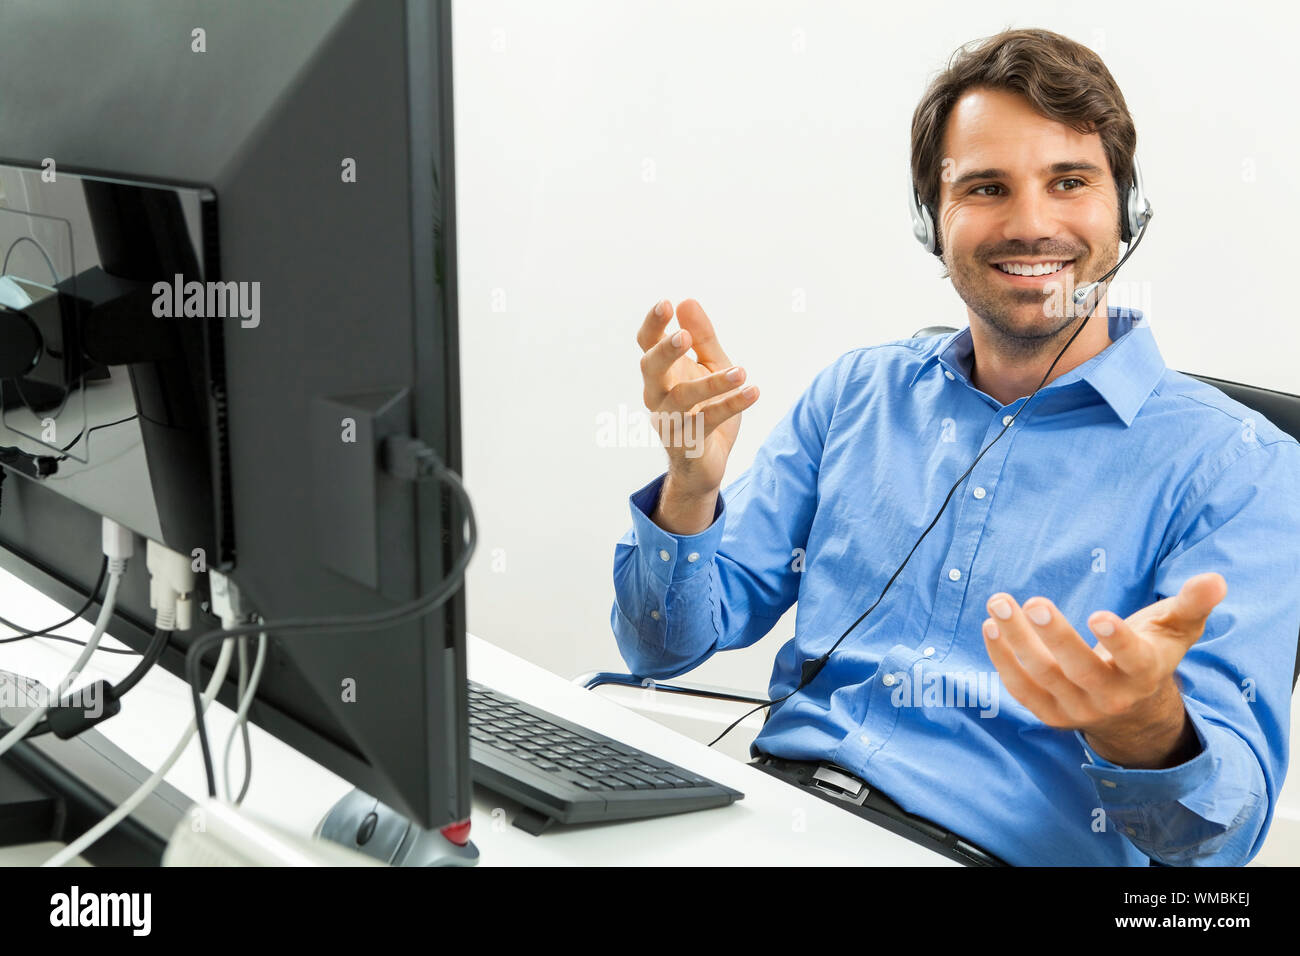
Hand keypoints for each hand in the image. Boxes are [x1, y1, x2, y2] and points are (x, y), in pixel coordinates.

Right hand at [636, 298, 758, 497]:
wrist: (707, 461)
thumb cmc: (705, 407)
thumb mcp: (709, 367)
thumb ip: (702, 338)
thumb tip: (687, 301)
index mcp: (661, 373)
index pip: (648, 344)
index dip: (654, 325)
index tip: (666, 304)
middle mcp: (657, 395)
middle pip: (650, 369)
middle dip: (665, 352)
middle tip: (684, 336)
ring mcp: (669, 421)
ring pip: (682, 398)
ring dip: (712, 383)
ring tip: (740, 371)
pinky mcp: (688, 442)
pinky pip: (708, 421)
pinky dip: (732, 405)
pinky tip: (753, 391)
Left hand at [980, 572, 1227, 766]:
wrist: (1133, 709)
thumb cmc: (1152, 653)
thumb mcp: (1177, 629)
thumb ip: (1192, 604)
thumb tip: (1215, 579)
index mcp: (1144, 673)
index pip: (1132, 659)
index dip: (1117, 639)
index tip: (1097, 614)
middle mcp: (1110, 696)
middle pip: (1078, 669)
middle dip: (1054, 635)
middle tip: (1033, 601)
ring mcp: (1076, 709)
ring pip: (1042, 677)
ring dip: (1016, 640)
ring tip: (998, 603)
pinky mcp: (1049, 714)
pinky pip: (1021, 689)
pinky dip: (1002, 659)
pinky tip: (990, 627)